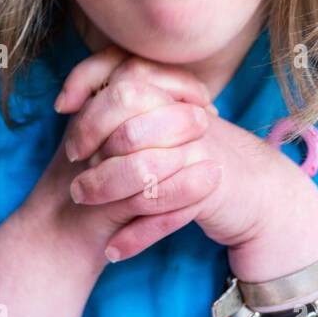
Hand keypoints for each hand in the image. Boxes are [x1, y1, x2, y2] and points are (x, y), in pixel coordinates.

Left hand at [58, 47, 317, 274]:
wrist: (254, 188)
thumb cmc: (194, 155)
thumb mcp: (160, 122)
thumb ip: (123, 105)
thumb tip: (69, 102)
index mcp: (170, 90)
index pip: (123, 67)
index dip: (87, 80)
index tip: (62, 107)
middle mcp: (185, 114)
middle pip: (127, 120)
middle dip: (90, 141)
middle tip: (74, 161)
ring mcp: (199, 150)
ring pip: (143, 170)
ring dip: (106, 190)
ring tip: (82, 201)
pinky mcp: (210, 186)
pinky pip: (166, 213)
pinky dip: (136, 236)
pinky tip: (114, 249)